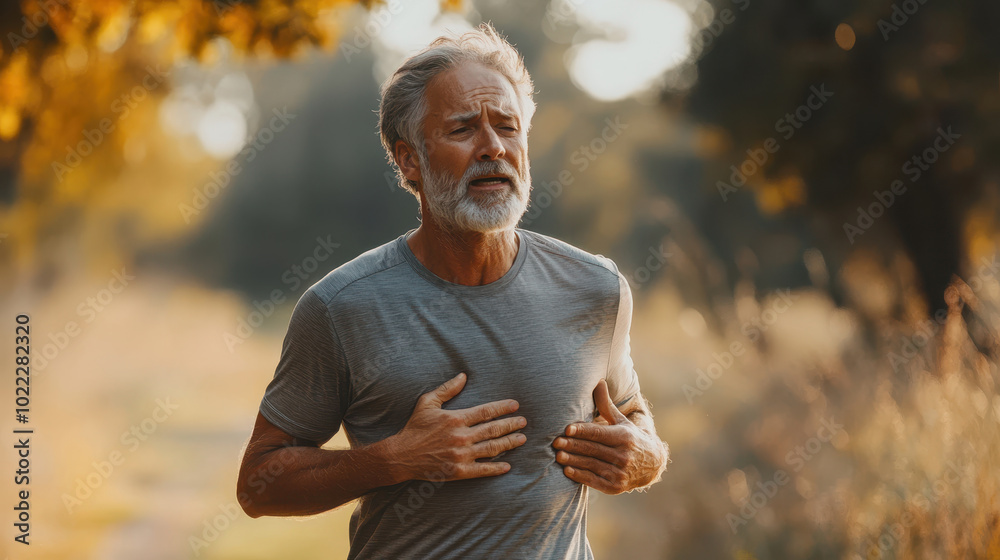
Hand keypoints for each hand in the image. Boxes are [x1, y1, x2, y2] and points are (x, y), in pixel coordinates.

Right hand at [388, 372, 526, 481]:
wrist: (402, 456)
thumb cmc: (415, 427)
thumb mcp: (427, 403)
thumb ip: (447, 389)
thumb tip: (463, 376)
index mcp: (456, 419)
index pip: (486, 411)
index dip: (503, 407)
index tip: (515, 405)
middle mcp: (461, 436)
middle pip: (493, 429)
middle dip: (511, 425)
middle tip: (524, 422)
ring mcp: (461, 455)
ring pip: (492, 448)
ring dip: (509, 443)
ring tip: (522, 439)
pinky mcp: (459, 471)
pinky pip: (482, 470)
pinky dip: (496, 468)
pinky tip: (508, 466)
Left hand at [553, 379, 666, 493]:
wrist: (651, 465)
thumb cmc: (630, 437)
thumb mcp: (621, 421)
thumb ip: (606, 404)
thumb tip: (598, 381)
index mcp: (624, 437)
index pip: (599, 433)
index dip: (582, 431)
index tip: (566, 428)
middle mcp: (623, 455)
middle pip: (593, 449)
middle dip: (573, 445)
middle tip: (555, 442)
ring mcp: (620, 473)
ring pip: (592, 465)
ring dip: (573, 461)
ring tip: (557, 456)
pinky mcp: (615, 487)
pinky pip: (594, 480)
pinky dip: (580, 476)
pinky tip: (567, 470)